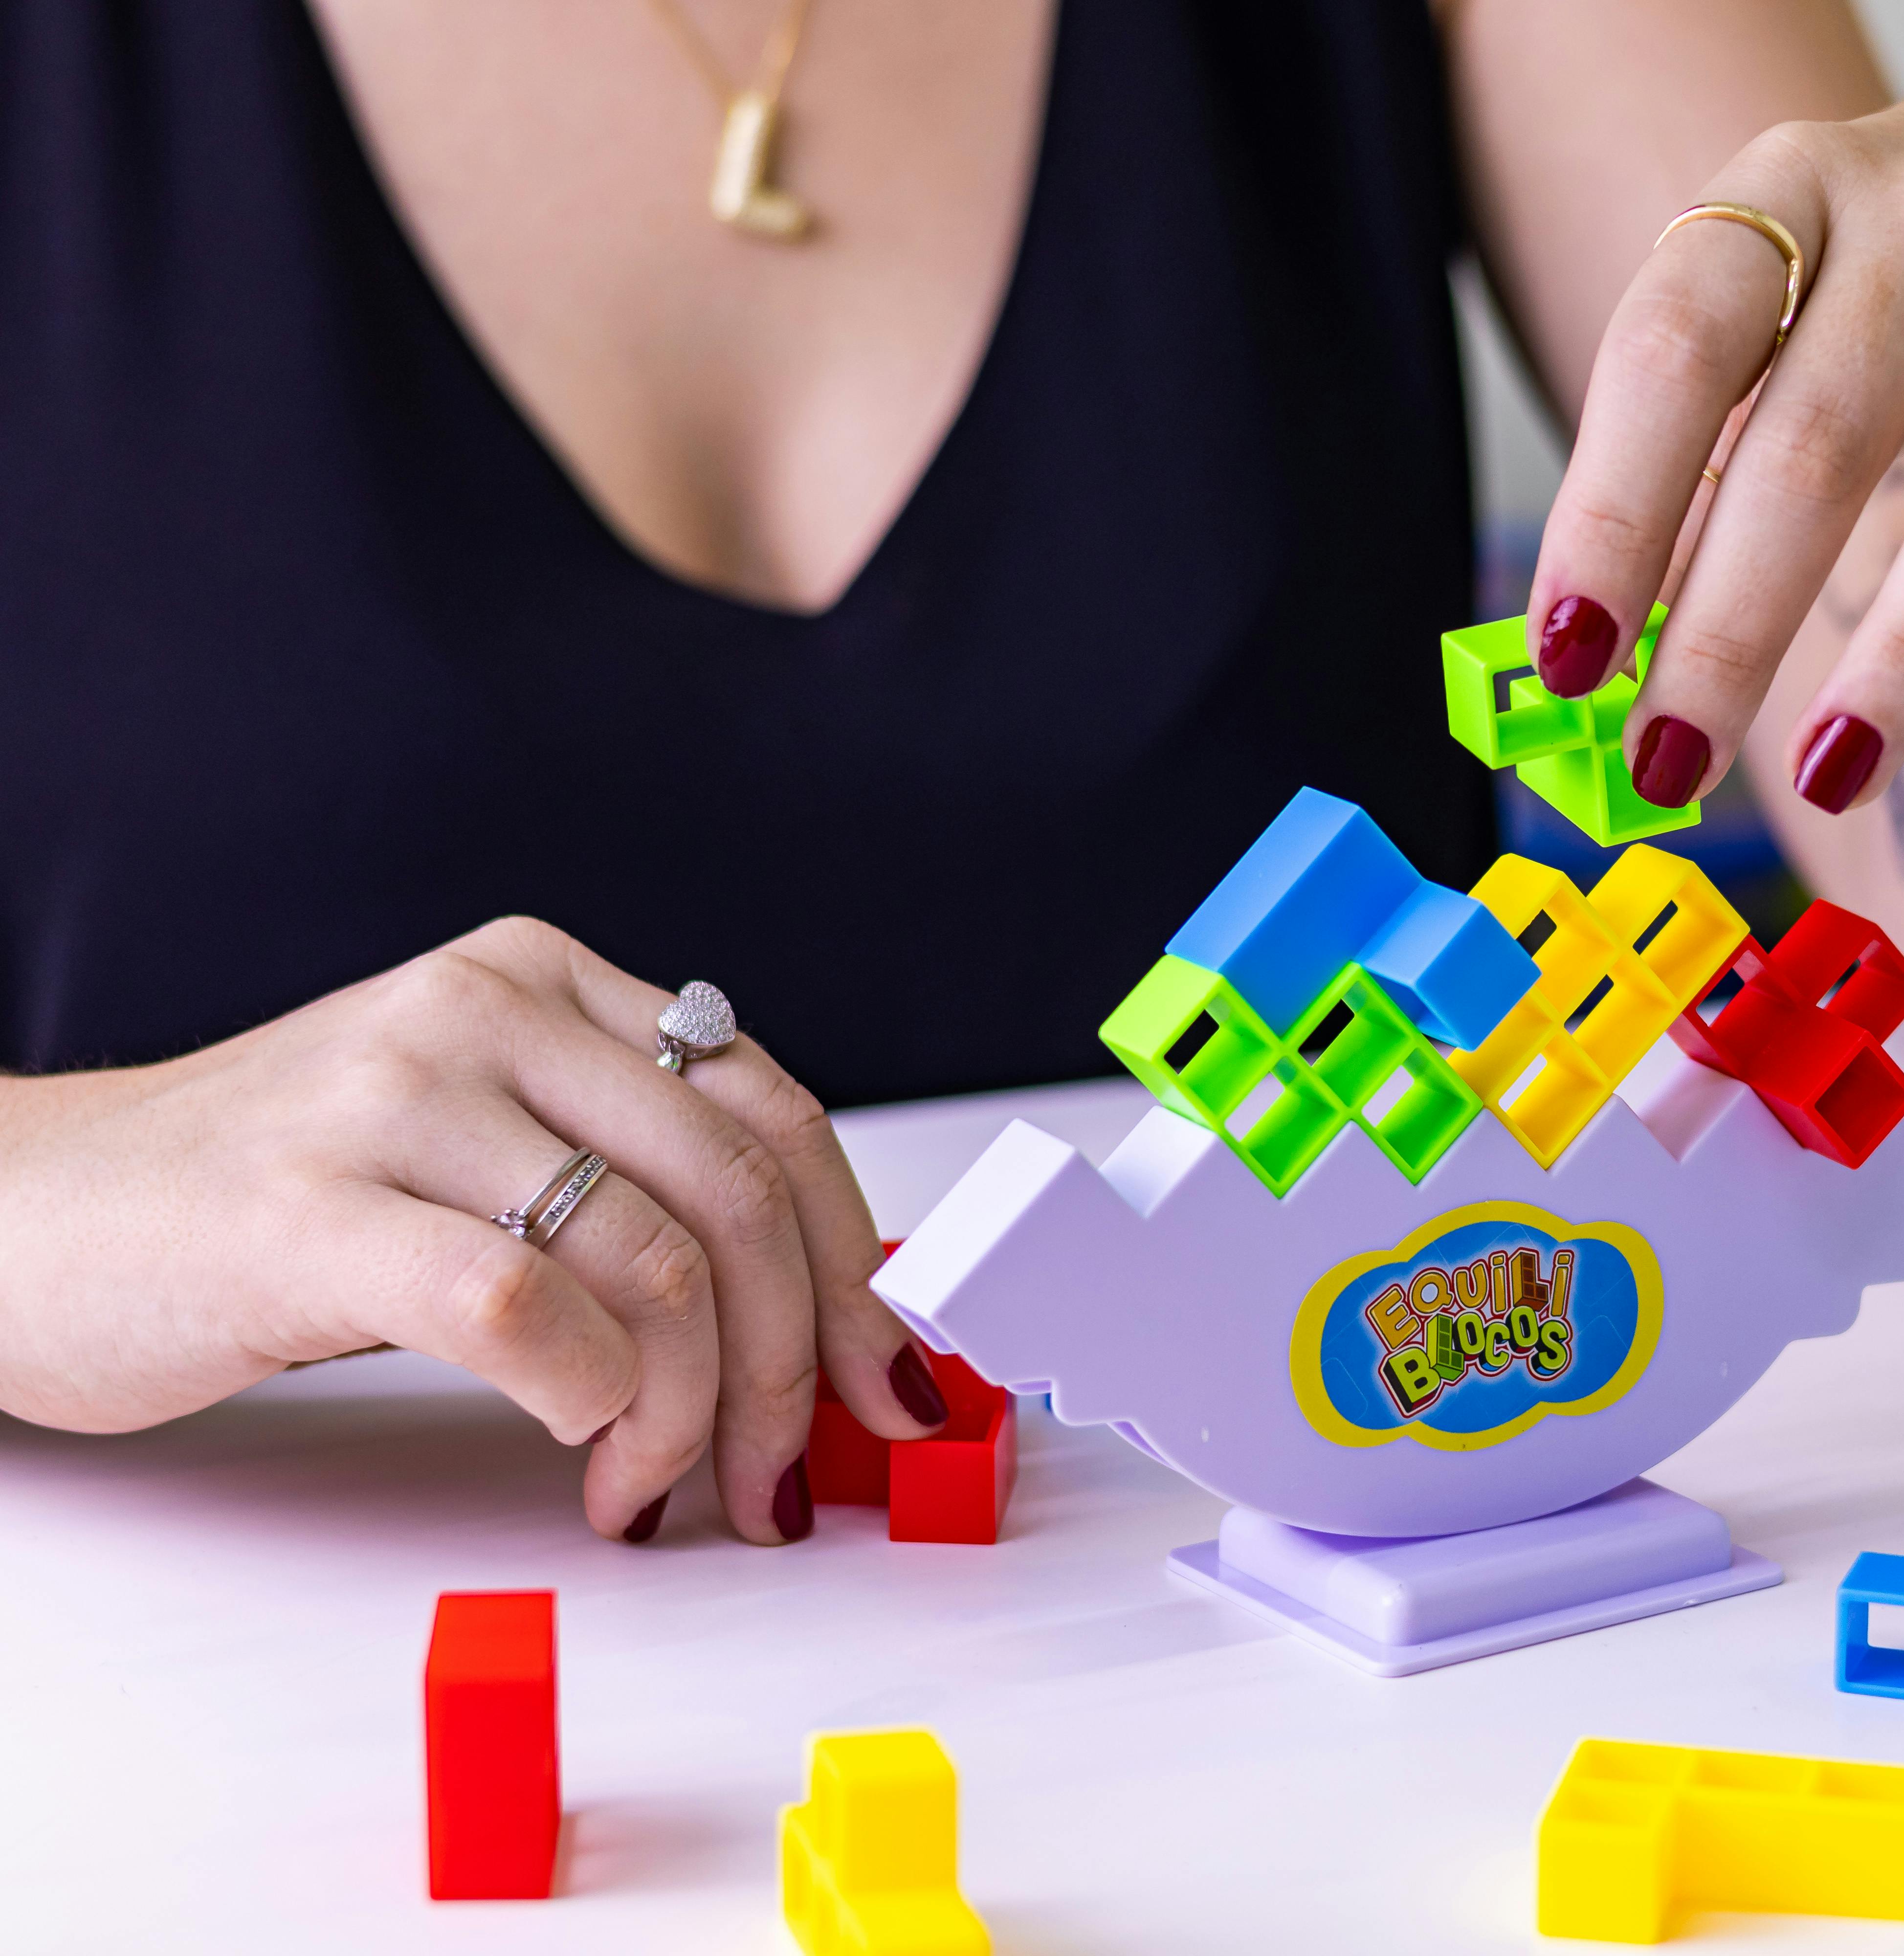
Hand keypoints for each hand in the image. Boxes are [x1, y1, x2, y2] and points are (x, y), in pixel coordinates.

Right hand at [0, 918, 947, 1542]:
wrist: (26, 1215)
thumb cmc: (272, 1203)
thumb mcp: (477, 1144)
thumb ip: (629, 1185)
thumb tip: (813, 1316)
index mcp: (547, 982)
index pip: (775, 1116)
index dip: (856, 1267)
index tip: (889, 1384)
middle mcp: (484, 1009)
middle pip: (738, 1196)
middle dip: (791, 1364)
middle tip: (771, 1476)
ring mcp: (394, 1096)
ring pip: (652, 1263)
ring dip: (684, 1413)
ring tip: (645, 1486)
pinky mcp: (309, 1208)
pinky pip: (523, 1314)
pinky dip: (584, 1405)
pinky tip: (572, 1449)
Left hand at [1525, 62, 1903, 813]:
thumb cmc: (1901, 271)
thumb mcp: (1776, 315)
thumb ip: (1701, 462)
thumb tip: (1608, 650)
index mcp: (1797, 192)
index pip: (1679, 348)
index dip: (1612, 508)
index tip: (1568, 656)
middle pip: (1825, 433)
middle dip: (1734, 622)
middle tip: (1670, 760)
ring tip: (1834, 777)